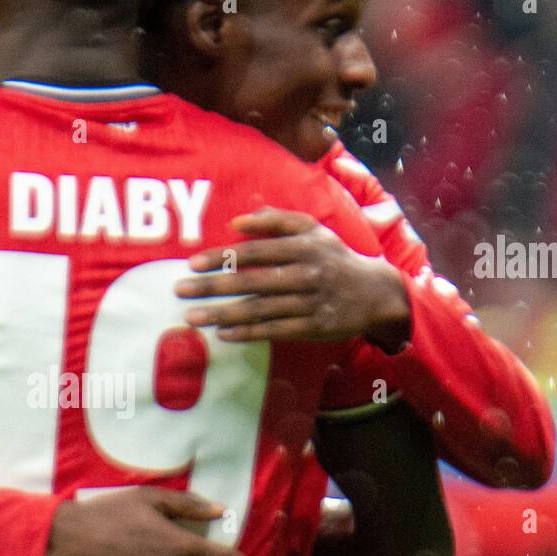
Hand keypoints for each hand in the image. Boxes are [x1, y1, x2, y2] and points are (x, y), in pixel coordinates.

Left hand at [175, 208, 410, 348]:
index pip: (255, 251)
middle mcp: (306, 273)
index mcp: (302, 246)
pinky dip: (248, 333)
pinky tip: (222, 334)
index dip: (223, 257)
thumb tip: (237, 221)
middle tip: (180, 290)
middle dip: (213, 286)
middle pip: (252, 281)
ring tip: (192, 317)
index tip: (192, 263)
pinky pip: (275, 330)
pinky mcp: (314, 327)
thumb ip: (277, 220)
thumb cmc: (334, 257)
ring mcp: (309, 302)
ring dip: (223, 314)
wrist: (375, 292)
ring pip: (260, 309)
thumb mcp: (313, 230)